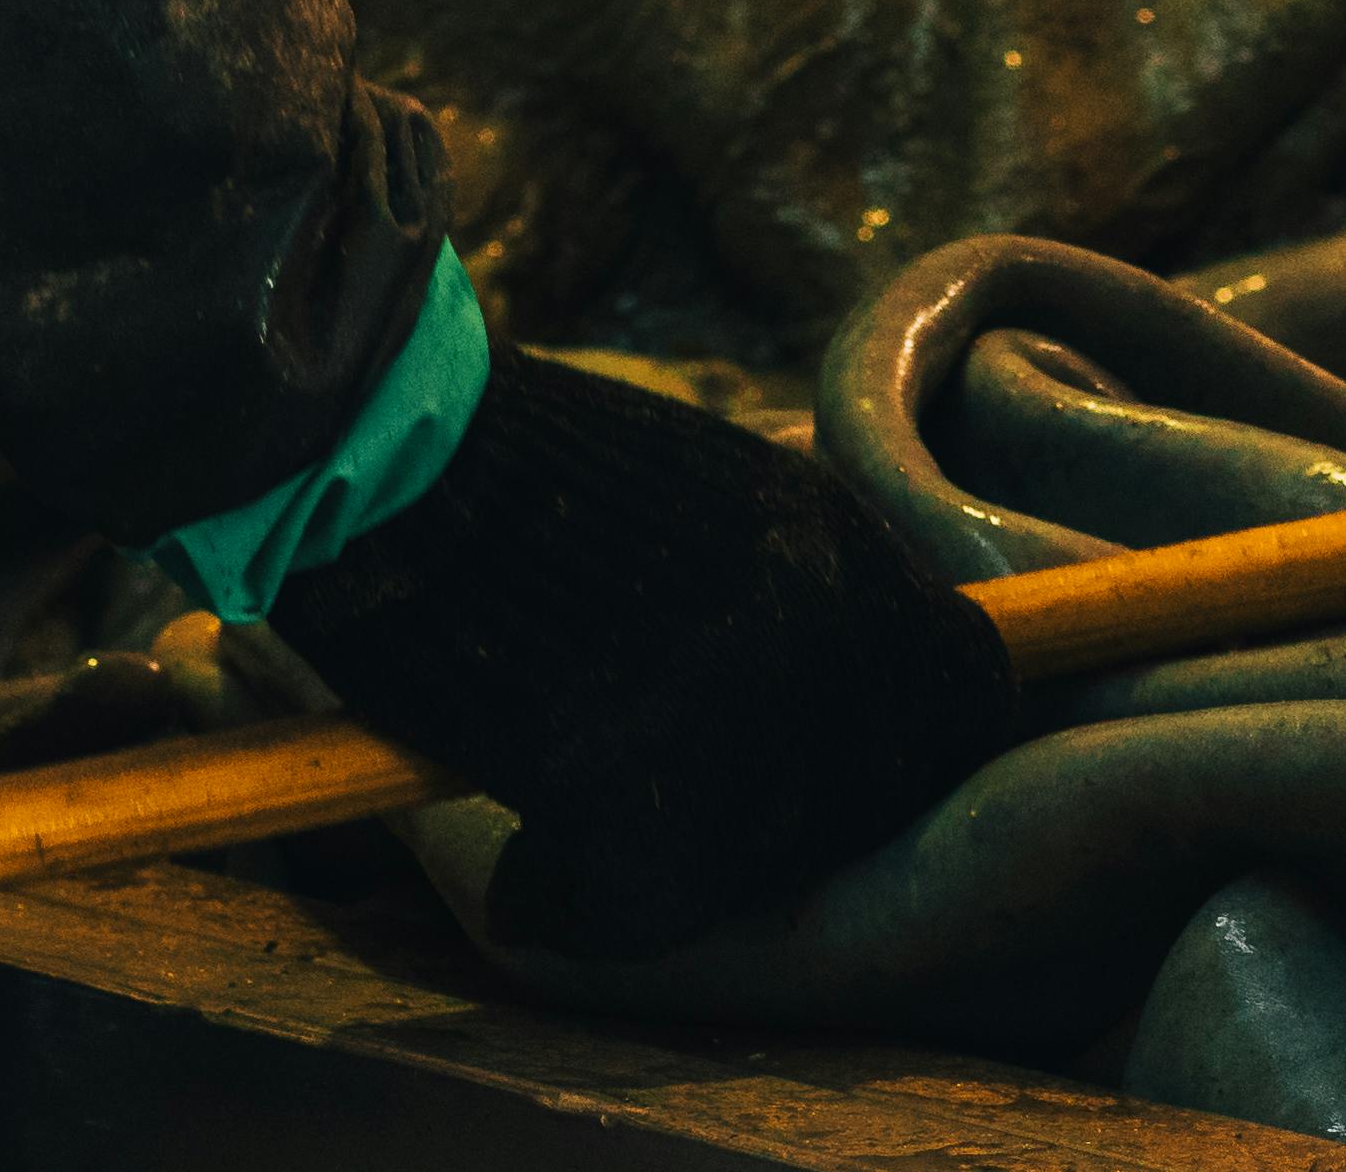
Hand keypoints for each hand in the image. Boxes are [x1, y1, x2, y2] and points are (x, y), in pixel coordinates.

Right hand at [262, 351, 1017, 959]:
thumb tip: (849, 696)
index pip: (964, 690)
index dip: (920, 754)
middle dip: (786, 834)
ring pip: (746, 868)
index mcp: (834, 540)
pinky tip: (516, 874)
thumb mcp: (709, 489)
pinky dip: (560, 907)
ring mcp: (718, 698)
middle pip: (867, 800)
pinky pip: (622, 905)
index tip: (854, 778)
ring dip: (663, 877)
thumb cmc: (516, 465)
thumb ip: (793, 584)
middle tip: (682, 823)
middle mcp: (804, 621)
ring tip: (570, 839)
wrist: (381, 438)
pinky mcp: (614, 769)